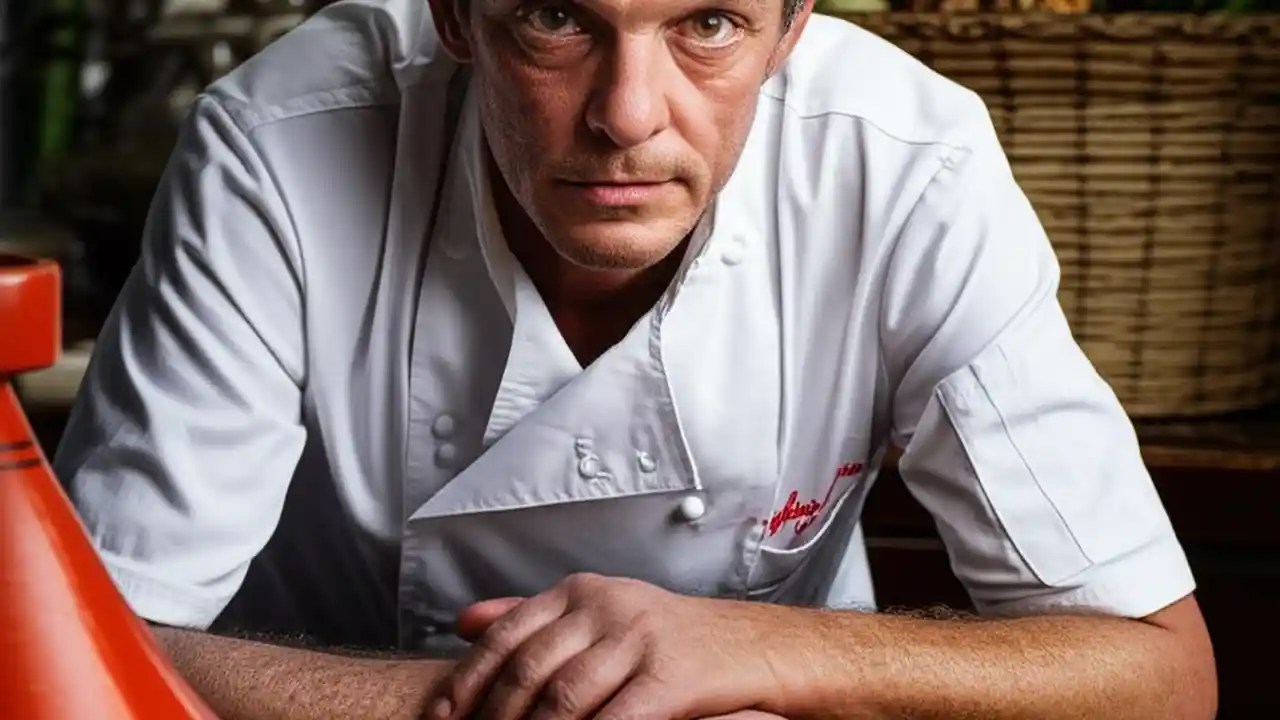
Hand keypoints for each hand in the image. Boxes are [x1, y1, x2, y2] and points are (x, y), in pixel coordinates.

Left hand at [429, 573, 787, 719]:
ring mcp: (640, 638)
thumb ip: (533, 616)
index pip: (507, 634)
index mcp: (581, 591)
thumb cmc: (674, 637)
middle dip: (494, 715)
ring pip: (564, 696)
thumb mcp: (601, 612)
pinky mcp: (672, 675)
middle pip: (528, 667)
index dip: (467, 680)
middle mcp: (606, 607)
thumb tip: (465, 621)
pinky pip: (617, 717)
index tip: (442, 717)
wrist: (754, 647)